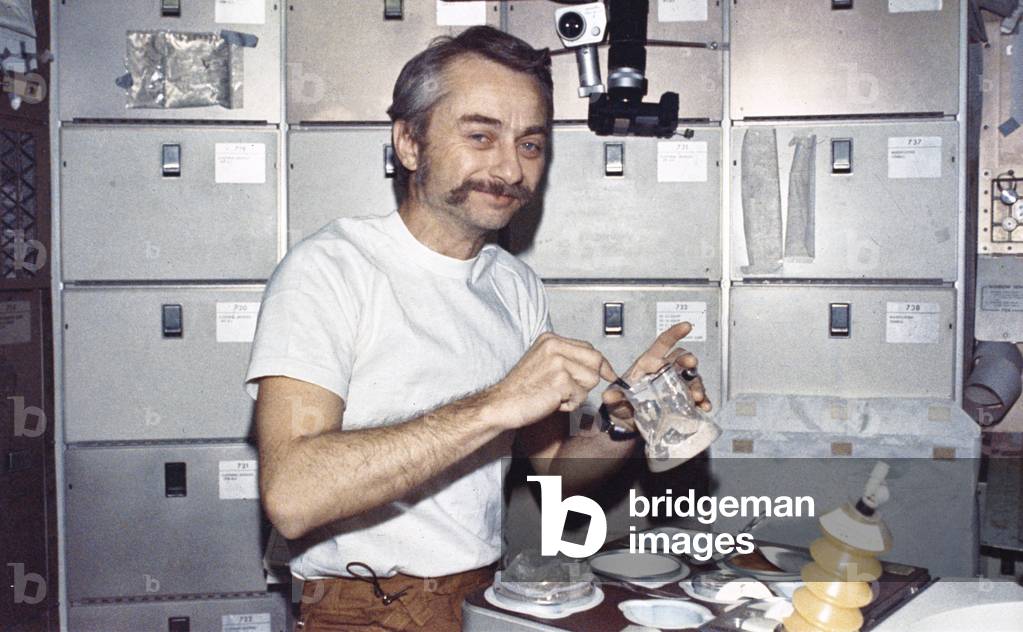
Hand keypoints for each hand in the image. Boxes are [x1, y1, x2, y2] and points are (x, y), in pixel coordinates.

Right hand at [483, 332, 617, 429]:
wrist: (502, 404)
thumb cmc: (521, 389)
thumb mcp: (543, 362)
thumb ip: (567, 358)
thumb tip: (598, 365)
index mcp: (550, 339)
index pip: (589, 347)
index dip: (600, 364)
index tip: (608, 374)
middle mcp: (555, 346)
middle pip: (596, 360)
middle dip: (590, 379)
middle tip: (574, 390)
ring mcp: (558, 362)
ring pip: (591, 379)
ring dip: (578, 393)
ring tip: (556, 395)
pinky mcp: (561, 381)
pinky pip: (582, 396)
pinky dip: (570, 405)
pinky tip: (553, 402)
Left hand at [601, 322, 711, 430]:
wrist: (627, 421)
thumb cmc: (622, 401)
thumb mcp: (615, 398)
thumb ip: (614, 397)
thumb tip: (609, 397)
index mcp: (649, 363)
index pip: (663, 344)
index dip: (674, 333)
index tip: (686, 326)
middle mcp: (665, 371)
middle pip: (681, 359)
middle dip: (688, 360)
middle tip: (690, 364)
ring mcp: (675, 385)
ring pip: (691, 378)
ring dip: (696, 385)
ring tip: (696, 396)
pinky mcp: (682, 400)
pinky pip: (695, 398)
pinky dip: (702, 402)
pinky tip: (704, 406)